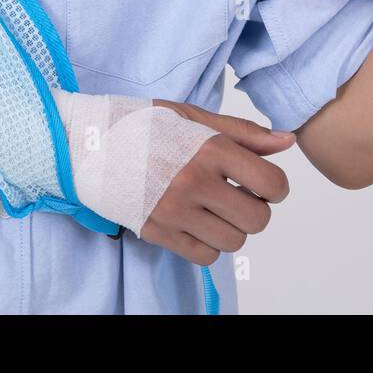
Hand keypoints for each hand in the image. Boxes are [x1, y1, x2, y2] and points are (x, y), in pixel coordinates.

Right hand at [140, 103, 292, 264]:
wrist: (86, 144)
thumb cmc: (142, 125)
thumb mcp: (194, 116)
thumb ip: (244, 132)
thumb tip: (286, 141)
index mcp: (209, 149)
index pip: (271, 184)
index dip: (277, 188)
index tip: (265, 184)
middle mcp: (194, 182)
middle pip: (257, 220)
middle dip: (256, 210)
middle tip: (240, 196)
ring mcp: (174, 211)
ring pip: (233, 241)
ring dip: (233, 228)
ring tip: (216, 208)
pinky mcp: (156, 232)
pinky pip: (204, 256)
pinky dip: (209, 245)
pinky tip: (198, 223)